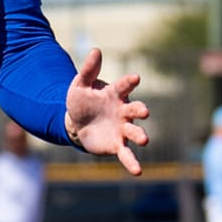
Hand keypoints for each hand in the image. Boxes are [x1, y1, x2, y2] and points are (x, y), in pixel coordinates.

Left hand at [64, 48, 150, 174]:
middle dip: (140, 111)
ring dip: (140, 135)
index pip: (124, 86)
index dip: (129, 82)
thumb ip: (88, 70)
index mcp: (115, 94)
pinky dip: (132, 162)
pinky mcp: (117, 145)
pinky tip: (138, 172)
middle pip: (135, 110)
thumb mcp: (80, 84)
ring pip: (134, 132)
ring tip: (144, 139)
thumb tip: (96, 50)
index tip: (135, 77)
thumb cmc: (81, 100)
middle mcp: (123, 111)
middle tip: (144, 112)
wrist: (77, 122)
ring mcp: (122, 129)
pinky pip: (126, 154)